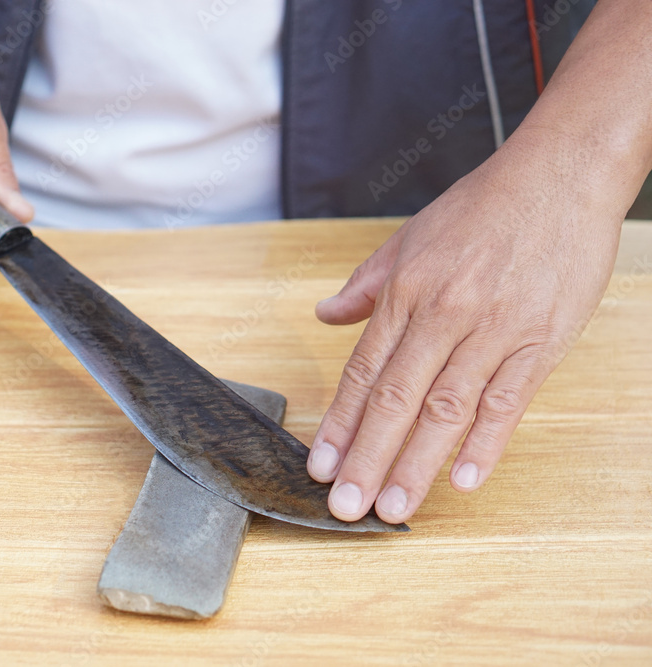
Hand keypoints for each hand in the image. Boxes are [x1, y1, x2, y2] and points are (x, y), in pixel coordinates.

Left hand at [307, 141, 625, 523]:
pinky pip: (508, 401)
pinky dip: (486, 443)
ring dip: (415, 465)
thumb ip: (367, 284)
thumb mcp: (409, 237)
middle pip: (395, 400)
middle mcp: (443, 314)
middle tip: (345, 508)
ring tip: (393, 509)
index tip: (320, 464)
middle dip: (367, 459)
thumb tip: (326, 315)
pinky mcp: (541, 341)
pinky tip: (464, 480)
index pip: (363, 372)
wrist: (560, 174)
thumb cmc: (483, 206)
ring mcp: (493, 330)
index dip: (339, 424)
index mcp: (407, 292)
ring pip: (445, 409)